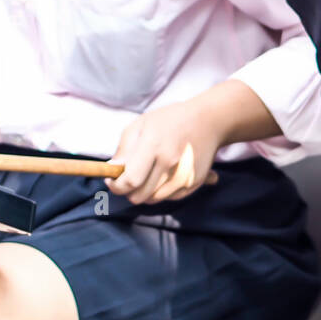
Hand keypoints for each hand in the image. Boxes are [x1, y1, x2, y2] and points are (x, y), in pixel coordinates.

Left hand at [107, 100, 221, 204]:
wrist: (209, 121)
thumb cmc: (170, 120)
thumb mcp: (141, 125)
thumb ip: (124, 149)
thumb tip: (112, 170)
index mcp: (154, 146)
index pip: (130, 181)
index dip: (116, 186)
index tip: (111, 181)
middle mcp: (170, 164)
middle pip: (140, 196)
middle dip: (129, 190)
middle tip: (129, 176)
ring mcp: (183, 176)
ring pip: (153, 199)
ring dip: (145, 191)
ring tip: (148, 172)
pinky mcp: (193, 183)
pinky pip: (168, 197)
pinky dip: (161, 190)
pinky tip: (164, 173)